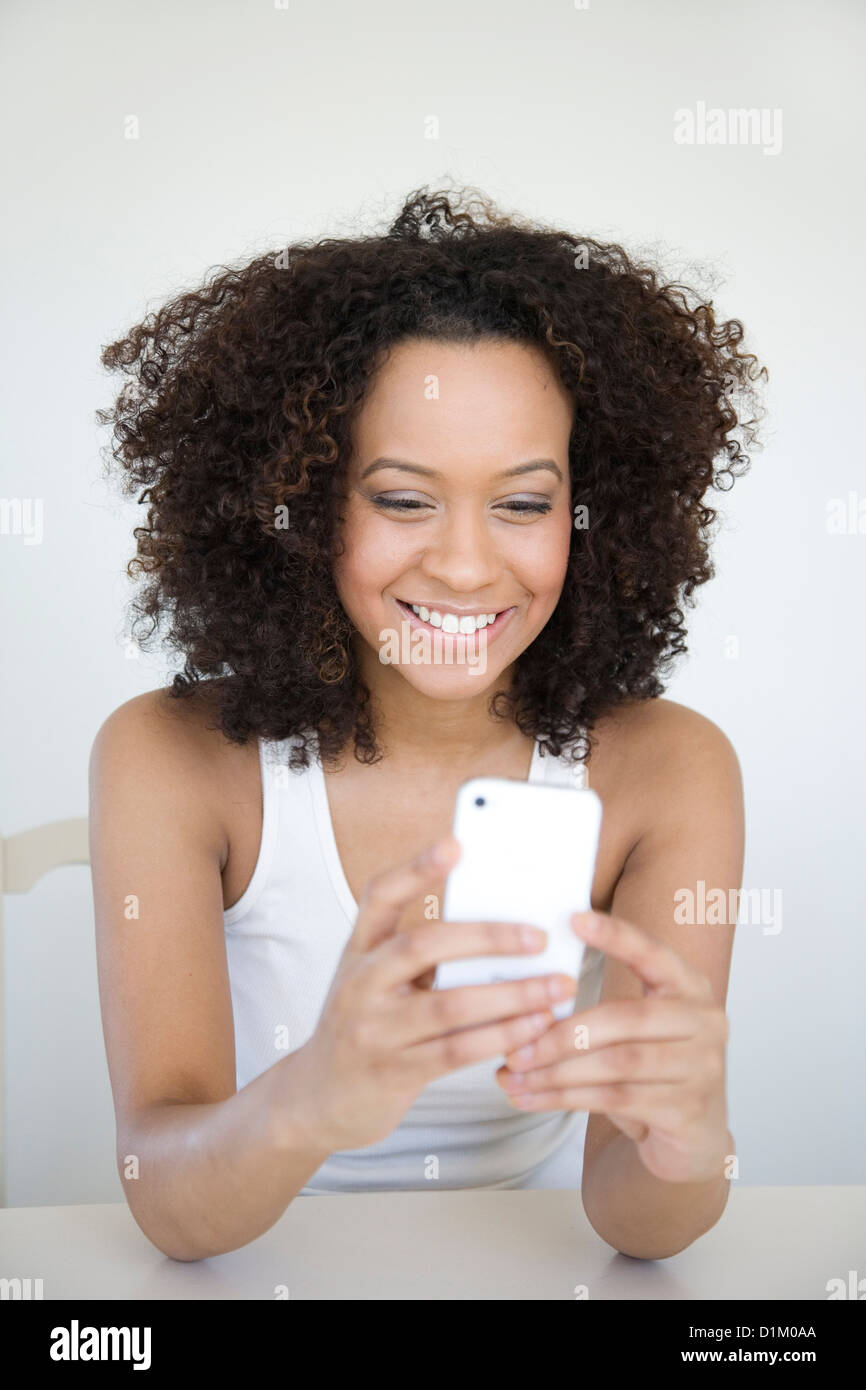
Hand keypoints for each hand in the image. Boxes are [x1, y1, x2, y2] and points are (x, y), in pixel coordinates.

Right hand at [291, 835, 572, 1153]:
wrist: (319, 1097)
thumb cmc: (367, 1026)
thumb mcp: (378, 981)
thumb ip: (423, 957)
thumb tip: (504, 929)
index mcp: (359, 950)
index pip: (380, 895)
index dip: (417, 867)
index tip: (456, 843)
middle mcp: (360, 983)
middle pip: (423, 945)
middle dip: (488, 937)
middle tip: (538, 935)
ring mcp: (373, 1029)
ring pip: (449, 1005)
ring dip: (511, 995)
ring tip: (556, 987)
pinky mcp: (393, 1072)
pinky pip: (456, 1050)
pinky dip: (501, 1036)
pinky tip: (534, 1027)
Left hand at [495, 909, 731, 1181]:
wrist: (693, 1136)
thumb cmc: (652, 1073)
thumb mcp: (634, 1032)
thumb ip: (596, 1015)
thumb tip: (520, 1009)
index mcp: (690, 987)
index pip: (652, 953)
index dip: (615, 936)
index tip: (573, 919)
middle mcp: (706, 1021)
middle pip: (625, 1017)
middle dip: (562, 1033)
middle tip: (514, 1046)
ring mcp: (702, 1067)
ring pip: (617, 1063)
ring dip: (557, 1071)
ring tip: (514, 1075)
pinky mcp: (688, 1109)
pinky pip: (615, 1098)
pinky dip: (565, 1099)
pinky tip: (531, 1098)